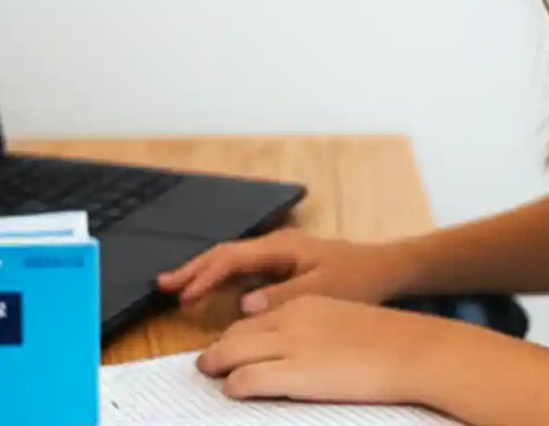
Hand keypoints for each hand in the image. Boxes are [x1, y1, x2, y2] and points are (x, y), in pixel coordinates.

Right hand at [156, 229, 418, 313]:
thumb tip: (244, 304)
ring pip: (232, 261)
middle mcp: (276, 245)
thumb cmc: (358, 277)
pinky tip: (211, 291)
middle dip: (194, 269)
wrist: (385, 268)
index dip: (205, 277)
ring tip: (177, 288)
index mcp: (282, 246)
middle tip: (163, 285)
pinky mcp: (284, 266)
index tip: (185, 296)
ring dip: (205, 274)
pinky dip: (223, 280)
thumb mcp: (322, 290)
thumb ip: (282, 297)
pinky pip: (245, 270)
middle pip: (225, 254)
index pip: (232, 258)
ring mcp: (279, 254)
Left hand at [196, 295, 469, 405]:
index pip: (253, 318)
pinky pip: (244, 380)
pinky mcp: (292, 374)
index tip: (229, 350)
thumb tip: (302, 348)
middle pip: (234, 334)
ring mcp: (288, 346)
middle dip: (218, 352)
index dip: (236, 337)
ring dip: (217, 367)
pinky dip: (233, 387)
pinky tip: (234, 393)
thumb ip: (315, 327)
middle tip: (209, 366)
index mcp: (303, 303)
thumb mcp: (344, 320)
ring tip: (213, 379)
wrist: (412, 349)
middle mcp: (288, 319)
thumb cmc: (388, 341)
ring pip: (229, 354)